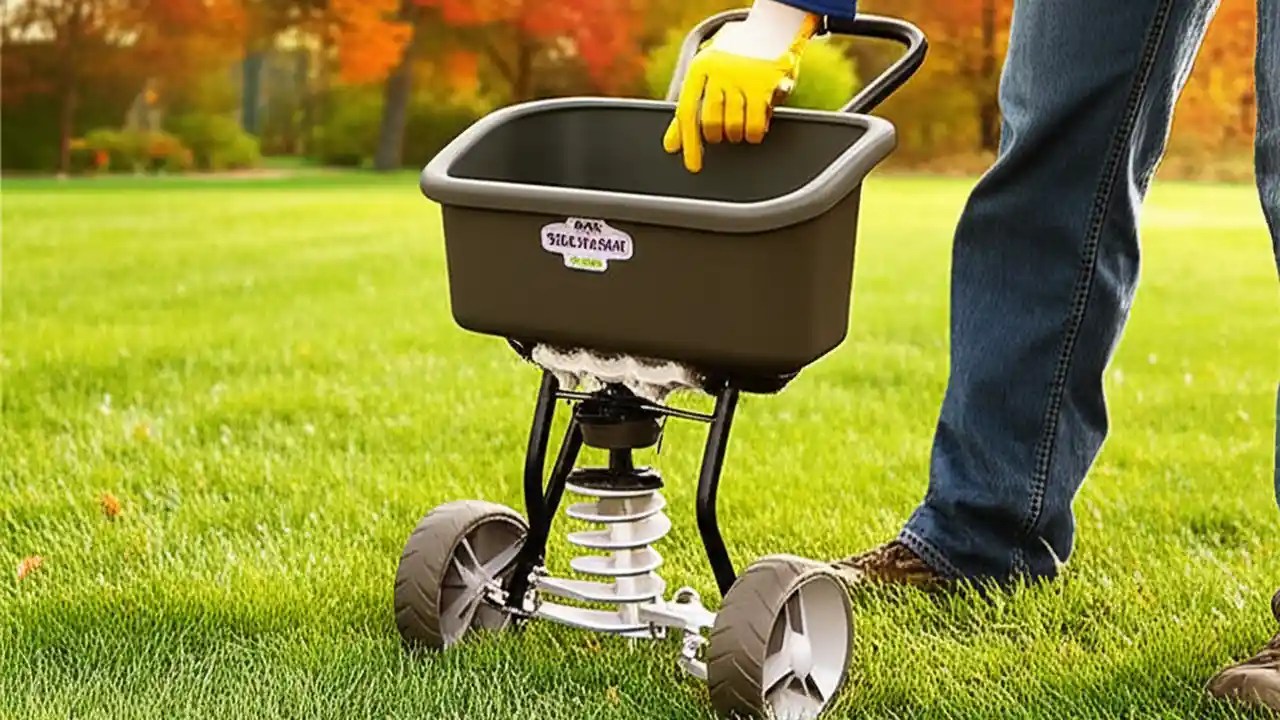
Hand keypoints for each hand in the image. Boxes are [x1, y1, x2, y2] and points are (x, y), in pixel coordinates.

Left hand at [663, 7, 821, 172]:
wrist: (769, 31)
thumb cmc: (732, 64)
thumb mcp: (706, 80)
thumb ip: (689, 112)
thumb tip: (671, 146)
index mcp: (699, 69)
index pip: (688, 112)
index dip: (689, 143)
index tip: (693, 166)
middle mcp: (719, 71)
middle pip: (711, 122)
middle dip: (717, 135)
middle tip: (722, 132)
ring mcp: (743, 77)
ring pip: (733, 126)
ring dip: (736, 134)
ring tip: (739, 126)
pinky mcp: (765, 84)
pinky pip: (755, 125)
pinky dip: (754, 134)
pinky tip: (754, 130)